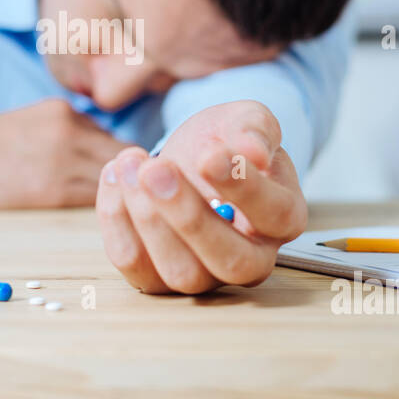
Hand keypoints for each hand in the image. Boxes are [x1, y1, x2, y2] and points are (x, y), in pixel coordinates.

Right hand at [0, 99, 129, 207]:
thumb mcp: (33, 121)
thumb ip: (73, 133)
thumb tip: (110, 157)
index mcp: (66, 113)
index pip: (122, 141)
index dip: (135, 166)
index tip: (138, 185)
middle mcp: (71, 131)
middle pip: (130, 160)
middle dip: (137, 183)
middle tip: (142, 206)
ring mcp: (63, 160)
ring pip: (116, 183)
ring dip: (123, 200)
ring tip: (125, 217)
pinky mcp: (51, 190)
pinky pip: (95, 202)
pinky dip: (104, 211)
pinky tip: (101, 223)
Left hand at [95, 100, 307, 293]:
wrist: (190, 155)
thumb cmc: (226, 140)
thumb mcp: (246, 120)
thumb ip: (255, 130)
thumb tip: (253, 153)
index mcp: (283, 217)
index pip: (274, 214)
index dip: (243, 187)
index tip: (210, 155)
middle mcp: (251, 258)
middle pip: (230, 260)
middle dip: (188, 216)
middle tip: (155, 169)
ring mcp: (205, 275)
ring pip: (181, 272)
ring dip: (146, 218)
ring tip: (131, 164)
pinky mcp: (159, 278)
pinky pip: (135, 264)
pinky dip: (116, 220)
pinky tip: (115, 175)